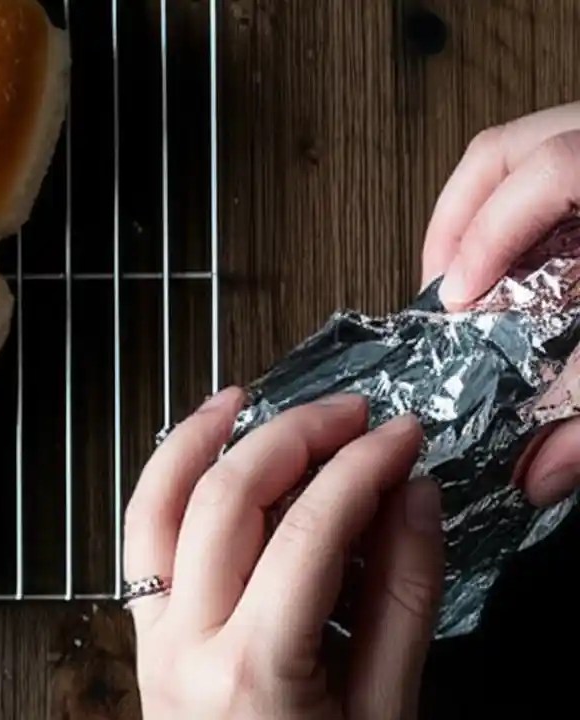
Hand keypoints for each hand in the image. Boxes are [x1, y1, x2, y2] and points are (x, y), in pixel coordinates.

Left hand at [124, 389, 442, 718]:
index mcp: (256, 674)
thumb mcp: (385, 710)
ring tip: (251, 399)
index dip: (360, 468)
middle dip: (293, 439)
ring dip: (203, 441)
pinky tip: (200, 448)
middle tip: (350, 415)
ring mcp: (152, 638)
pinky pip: (138, 538)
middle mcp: (187, 647)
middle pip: (228, 501)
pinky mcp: (141, 633)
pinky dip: (164, 480)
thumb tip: (409, 495)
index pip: (308, 532)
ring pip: (158, 506)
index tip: (401, 435)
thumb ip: (401, 600)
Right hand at [422, 102, 579, 505]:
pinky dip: (513, 214)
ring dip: (477, 212)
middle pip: (509, 148)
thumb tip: (539, 472)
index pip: (544, 172)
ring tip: (464, 274)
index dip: (483, 235)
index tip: (461, 299)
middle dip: (456, 219)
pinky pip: (544, 170)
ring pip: (521, 148)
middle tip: (444, 286)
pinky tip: (515, 268)